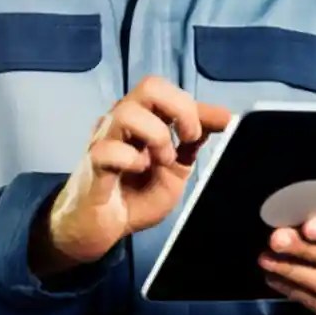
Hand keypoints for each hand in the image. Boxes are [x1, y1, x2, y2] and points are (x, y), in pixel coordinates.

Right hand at [30, 77, 232, 276]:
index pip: (170, 91)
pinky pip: (107, 149)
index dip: (197, 105)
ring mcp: (104, 141)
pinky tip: (138, 170)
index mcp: (144, 119)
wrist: (100, 227)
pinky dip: (131, 159)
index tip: (223, 123)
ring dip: (157, 136)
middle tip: (187, 138)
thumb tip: (224, 118)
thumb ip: (194, 141)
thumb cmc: (134, 194)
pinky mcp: (92, 165)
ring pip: (127, 113)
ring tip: (163, 160)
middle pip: (150, 87)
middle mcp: (122, 122)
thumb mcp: (176, 167)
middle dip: (180, 110)